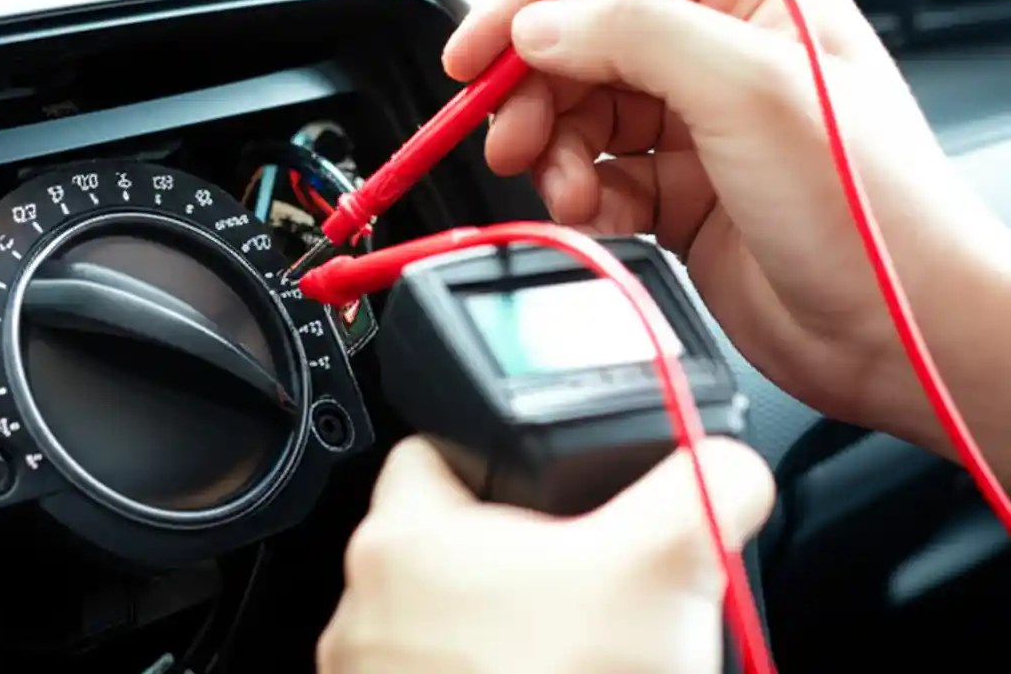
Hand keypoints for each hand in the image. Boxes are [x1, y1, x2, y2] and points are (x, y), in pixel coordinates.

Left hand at [317, 436, 774, 673]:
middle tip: (577, 571)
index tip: (541, 474)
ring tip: (565, 642)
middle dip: (512, 553)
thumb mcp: (663, 572)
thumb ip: (703, 489)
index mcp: (405, 538)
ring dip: (495, 624)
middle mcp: (366, 608)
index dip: (493, 449)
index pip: (432, 451)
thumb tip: (725, 465)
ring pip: (438, 622)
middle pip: (441, 543)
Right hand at [444, 0, 1010, 470]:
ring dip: (555, 154)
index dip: (534, 4)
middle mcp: (718, 50)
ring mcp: (697, 125)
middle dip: (535, 92)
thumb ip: (635, 35)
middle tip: (508, 140)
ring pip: (581, 115)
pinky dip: (581, 196)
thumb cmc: (866, 208)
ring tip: (563, 191)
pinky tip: (594, 215)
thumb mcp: (749, 90)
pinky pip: (597, 177)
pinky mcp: (679, 192)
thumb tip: (540, 25)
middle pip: (584, 44)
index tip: (476, 53)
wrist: (893, 334)